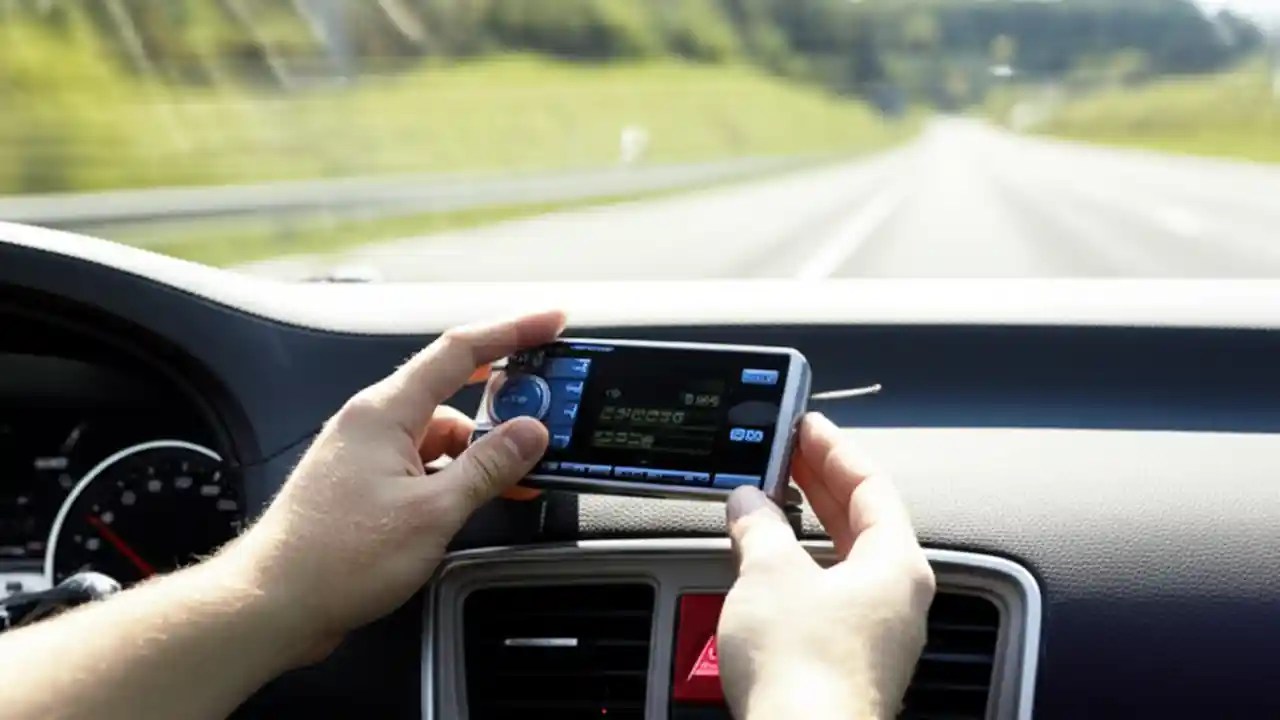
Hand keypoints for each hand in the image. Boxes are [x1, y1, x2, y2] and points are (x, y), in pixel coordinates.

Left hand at [221, 310, 564, 663]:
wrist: (274, 604)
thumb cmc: (336, 558)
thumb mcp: (432, 512)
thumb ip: (488, 468)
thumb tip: (530, 432)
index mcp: (385, 412)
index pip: (460, 350)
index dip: (512, 331)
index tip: (550, 322)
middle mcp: (373, 424)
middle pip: (454, 395)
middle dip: (503, 408)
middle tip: (547, 418)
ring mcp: (367, 455)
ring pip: (440, 436)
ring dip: (479, 454)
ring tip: (515, 479)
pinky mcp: (365, 486)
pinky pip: (423, 465)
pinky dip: (455, 476)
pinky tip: (475, 501)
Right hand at [716, 413, 935, 719]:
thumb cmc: (804, 669)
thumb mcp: (769, 575)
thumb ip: (760, 526)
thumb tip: (749, 502)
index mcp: (896, 563)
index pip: (871, 484)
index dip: (834, 449)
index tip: (807, 425)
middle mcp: (897, 597)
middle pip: (864, 520)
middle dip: (822, 483)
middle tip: (787, 452)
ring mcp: (877, 633)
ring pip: (847, 559)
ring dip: (810, 524)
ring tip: (773, 499)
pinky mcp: (850, 661)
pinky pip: (832, 594)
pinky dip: (804, 565)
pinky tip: (773, 562)